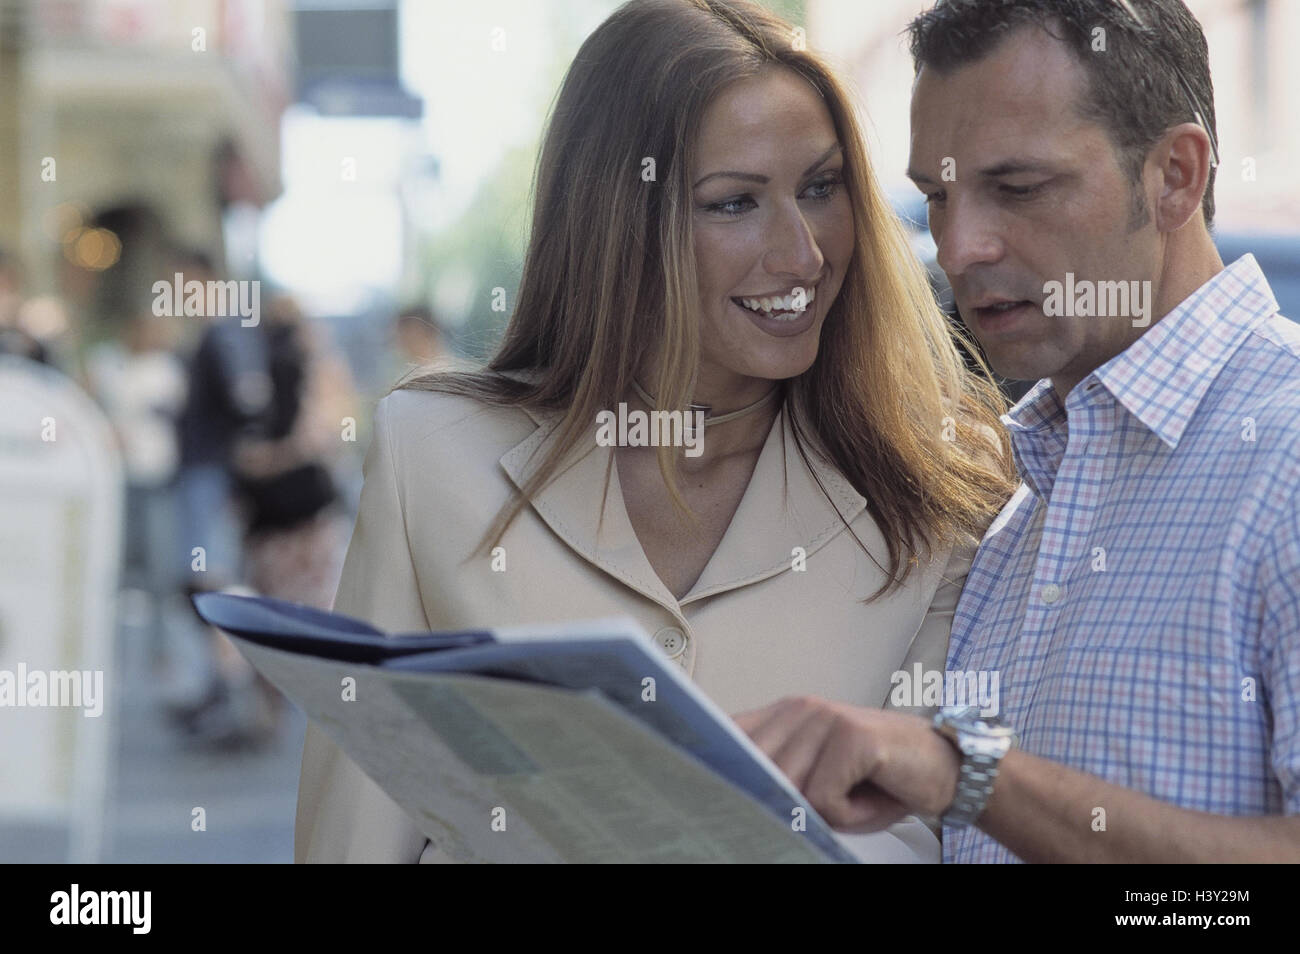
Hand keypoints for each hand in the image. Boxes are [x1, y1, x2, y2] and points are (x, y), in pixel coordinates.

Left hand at [734, 697, 960, 831]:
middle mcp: (801, 708)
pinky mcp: (851, 737)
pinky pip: (825, 799)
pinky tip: (872, 793)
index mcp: (784, 713)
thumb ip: (777, 777)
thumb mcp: (816, 777)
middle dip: (785, 802)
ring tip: (855, 795)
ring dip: (825, 812)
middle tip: (828, 804)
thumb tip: (731, 796)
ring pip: (790, 789)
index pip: (730, 739)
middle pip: (758, 774)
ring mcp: (826, 717)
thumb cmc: (877, 780)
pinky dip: (849, 814)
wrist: (943, 770)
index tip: (723, 792)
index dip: (725, 769)